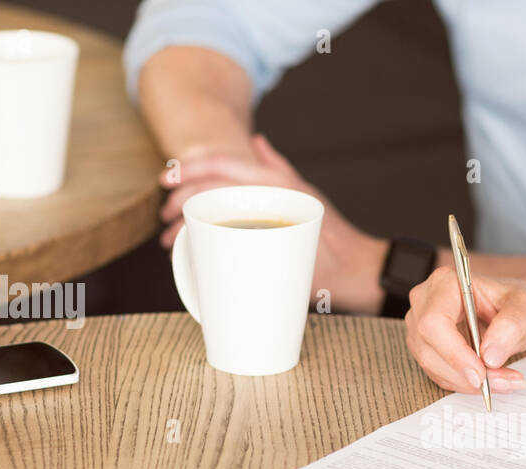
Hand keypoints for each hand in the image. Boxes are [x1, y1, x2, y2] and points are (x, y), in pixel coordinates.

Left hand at [160, 134, 387, 312]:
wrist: (359, 269)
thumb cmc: (333, 234)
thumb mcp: (305, 192)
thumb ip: (277, 166)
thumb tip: (256, 142)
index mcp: (275, 180)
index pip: (222, 163)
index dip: (188, 168)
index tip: (166, 179)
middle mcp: (271, 197)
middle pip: (210, 190)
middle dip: (178, 202)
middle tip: (165, 219)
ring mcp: (270, 225)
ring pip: (212, 218)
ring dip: (184, 229)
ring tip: (172, 242)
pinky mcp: (272, 254)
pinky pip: (228, 248)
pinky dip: (204, 250)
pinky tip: (192, 256)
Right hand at [404, 268, 525, 394]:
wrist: (519, 315)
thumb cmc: (520, 304)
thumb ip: (511, 326)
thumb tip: (489, 356)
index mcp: (446, 283)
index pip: (434, 322)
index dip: (454, 352)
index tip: (481, 373)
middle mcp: (426, 303)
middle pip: (429, 348)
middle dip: (466, 374)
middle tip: (505, 381)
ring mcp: (422, 327)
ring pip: (433, 366)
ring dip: (469, 383)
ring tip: (506, 381)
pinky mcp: (428, 348)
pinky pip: (440, 375)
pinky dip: (467, 384)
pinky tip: (492, 380)